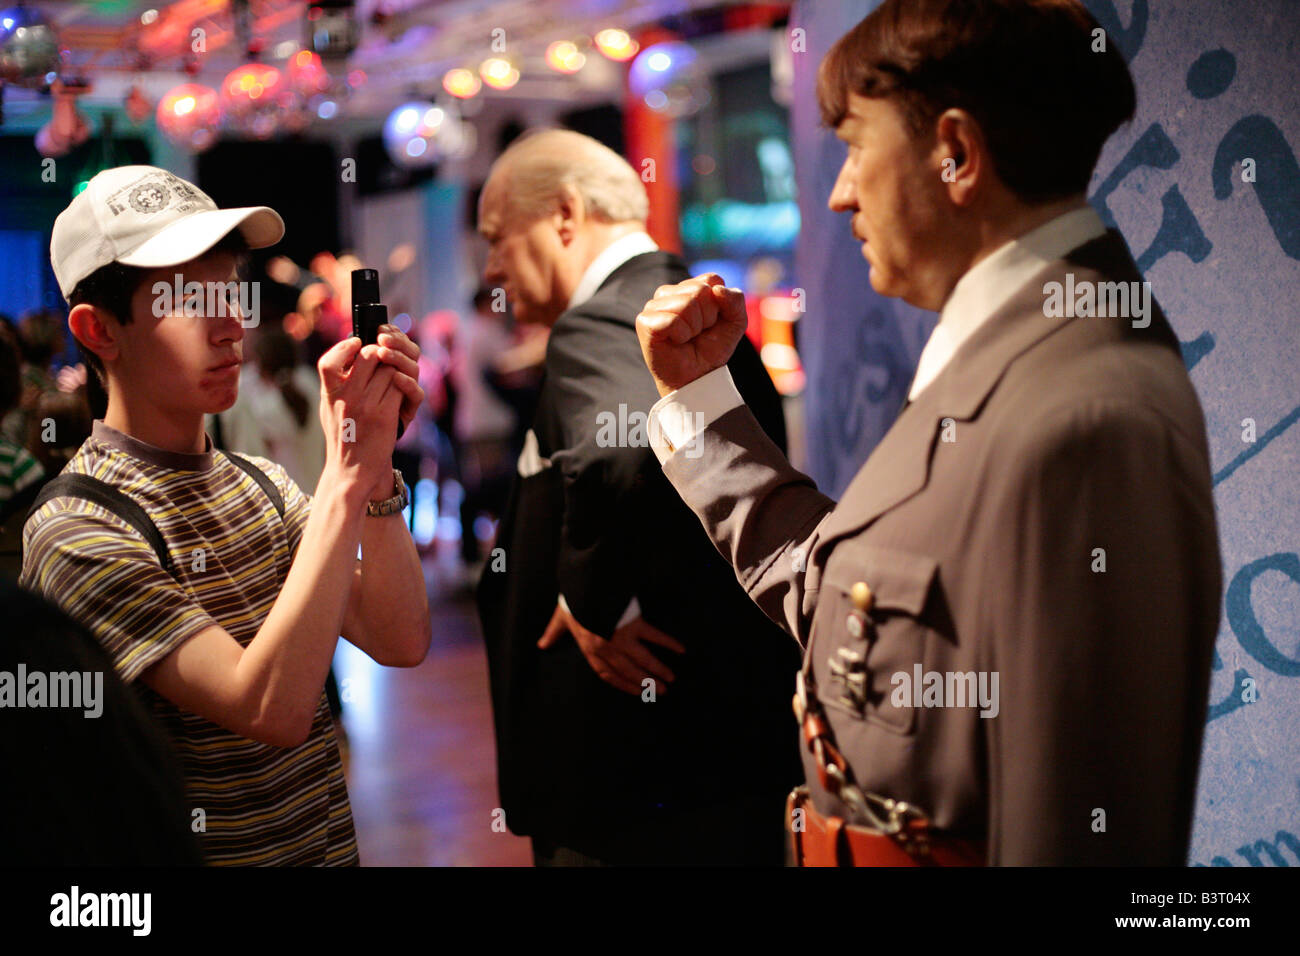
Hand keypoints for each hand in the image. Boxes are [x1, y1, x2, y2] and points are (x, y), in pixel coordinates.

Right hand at [317, 330, 419, 495]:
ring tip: (390, 379)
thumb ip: (336, 381)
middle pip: (370, 356)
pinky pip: (400, 387)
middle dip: (380, 353)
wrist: (352, 469)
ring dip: (394, 370)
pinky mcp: (385, 415)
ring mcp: (367, 406)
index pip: (329, 362)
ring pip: (389, 369)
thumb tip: (350, 351)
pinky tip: (398, 393)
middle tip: (382, 358)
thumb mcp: (329, 407)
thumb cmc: (342, 434)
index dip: (345, 346)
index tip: (357, 342)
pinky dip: (402, 385)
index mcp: (330, 393)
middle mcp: (347, 397)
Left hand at [537, 601, 685, 695]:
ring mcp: (621, 637)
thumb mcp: (560, 617)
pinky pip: (654, 637)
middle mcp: (606, 648)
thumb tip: (542, 645)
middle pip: (629, 671)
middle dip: (646, 682)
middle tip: (662, 691)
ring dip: (658, 670)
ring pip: (643, 660)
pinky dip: (668, 643)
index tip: (638, 691)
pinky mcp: (634, 623)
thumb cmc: (573, 599)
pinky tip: (680, 650)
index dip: (623, 685)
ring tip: (671, 679)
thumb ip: (554, 633)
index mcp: (590, 648)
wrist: (585, 582)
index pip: (607, 674)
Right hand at [635, 273, 748, 397]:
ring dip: (694, 328)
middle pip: (700, 291)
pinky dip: (681, 335)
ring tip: (687, 338)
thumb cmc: (711, 349)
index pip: (711, 280)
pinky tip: (676, 342)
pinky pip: (672, 320)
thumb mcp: (735, 322)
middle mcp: (669, 293)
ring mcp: (654, 305)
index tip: (712, 322)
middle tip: (698, 333)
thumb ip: (736, 300)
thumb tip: (717, 290)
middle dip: (707, 317)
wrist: (698, 377)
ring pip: (687, 304)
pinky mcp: (645, 321)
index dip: (719, 306)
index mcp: (688, 287)